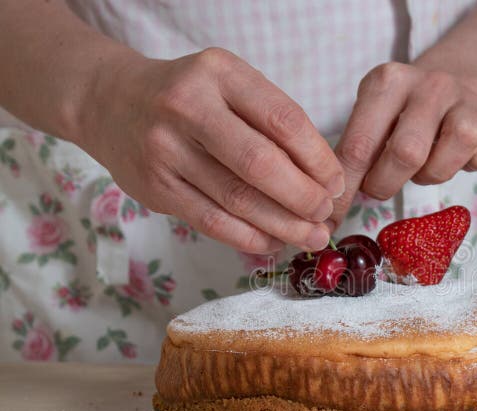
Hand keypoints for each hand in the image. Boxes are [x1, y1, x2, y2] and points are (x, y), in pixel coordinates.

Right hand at [79, 47, 343, 251]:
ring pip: (238, 199)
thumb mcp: (230, 85)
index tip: (337, 183)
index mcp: (219, 73)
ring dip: (284, 226)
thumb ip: (270, 121)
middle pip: (261, 164)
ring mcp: (166, 149)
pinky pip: (212, 222)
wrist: (110, 103)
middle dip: (304, 197)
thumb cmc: (190, 97)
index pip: (283, 121)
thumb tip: (324, 179)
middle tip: (326, 214)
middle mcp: (188, 107)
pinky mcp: (154, 188)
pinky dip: (249, 237)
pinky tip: (273, 242)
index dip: (319, 159)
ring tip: (312, 236)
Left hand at [330, 62, 476, 226]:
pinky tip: (463, 158)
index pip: (359, 146)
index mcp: (388, 82)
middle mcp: (430, 84)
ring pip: (458, 145)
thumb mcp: (370, 121)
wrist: (455, 79)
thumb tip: (323, 220)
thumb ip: (350, 160)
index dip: (344, 192)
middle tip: (381, 185)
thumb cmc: (401, 115)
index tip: (331, 221)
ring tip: (425, 167)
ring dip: (436, 172)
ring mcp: (468, 99)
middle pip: (408, 151)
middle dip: (388, 183)